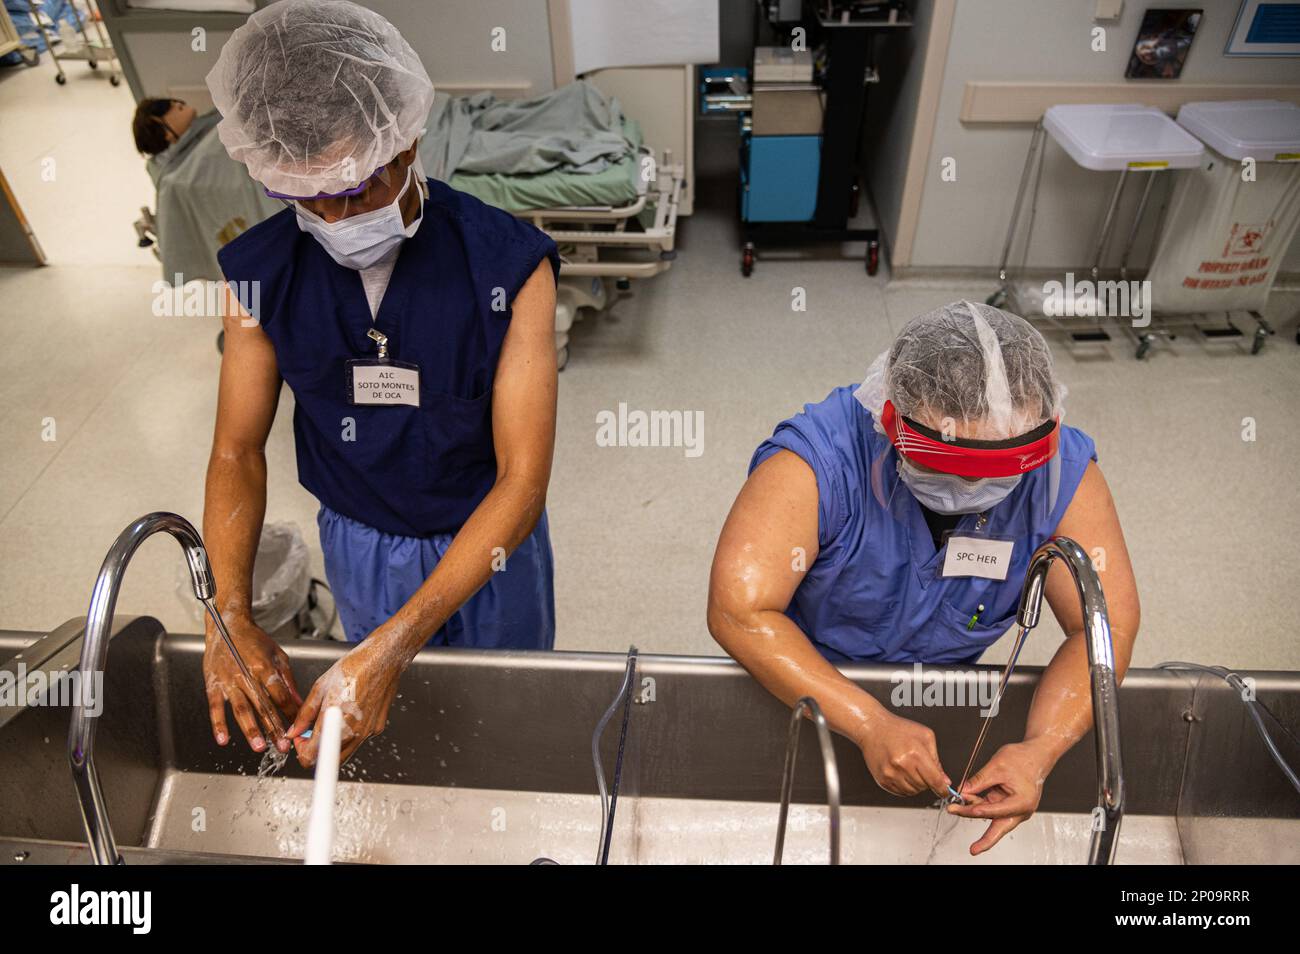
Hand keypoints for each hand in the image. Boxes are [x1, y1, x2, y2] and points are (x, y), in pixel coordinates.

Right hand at [204, 612, 301, 752]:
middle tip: (283, 746)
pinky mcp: (213, 685)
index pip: (281, 696)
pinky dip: (219, 724)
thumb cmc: (254, 641)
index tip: (298, 729)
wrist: (226, 625)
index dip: (290, 714)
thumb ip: (288, 681)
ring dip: (250, 729)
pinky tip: (224, 740)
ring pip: (241, 709)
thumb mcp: (277, 656)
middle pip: (263, 706)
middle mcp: (247, 675)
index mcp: (265, 667)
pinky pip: (216, 707)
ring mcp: (229, 681)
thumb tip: (299, 702)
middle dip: (274, 728)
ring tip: (259, 747)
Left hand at [287, 634, 402, 768]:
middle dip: (317, 750)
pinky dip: (349, 735)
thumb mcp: (320, 688)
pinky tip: (349, 714)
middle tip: (313, 732)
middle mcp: (352, 731)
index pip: (311, 756)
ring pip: (345, 753)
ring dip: (333, 743)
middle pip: (328, 760)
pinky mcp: (377, 729)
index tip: (301, 738)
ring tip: (331, 719)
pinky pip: (358, 741)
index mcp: (333, 720)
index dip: (301, 750)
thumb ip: (305, 714)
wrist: (383, 660)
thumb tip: (294, 731)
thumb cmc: (354, 668)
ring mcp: (367, 732)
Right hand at [858, 710, 948, 796]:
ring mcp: (891, 774)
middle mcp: (902, 765)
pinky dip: (905, 786)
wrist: (873, 728)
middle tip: (921, 769)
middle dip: (927, 781)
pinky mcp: (882, 780)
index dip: (942, 789)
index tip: (944, 791)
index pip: (935, 780)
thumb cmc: (898, 729)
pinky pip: (900, 792)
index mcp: (915, 754)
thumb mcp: (925, 736)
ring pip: (913, 792)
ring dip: (916, 785)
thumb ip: (936, 759)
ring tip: (910, 769)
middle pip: (924, 787)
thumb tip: (944, 779)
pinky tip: (902, 773)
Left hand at [946, 739, 1054, 854]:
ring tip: (956, 807)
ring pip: (992, 817)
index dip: (980, 811)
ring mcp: (1015, 808)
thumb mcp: (997, 766)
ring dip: (974, 812)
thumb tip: (964, 791)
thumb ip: (979, 781)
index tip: (965, 810)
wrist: (1035, 755)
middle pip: (1001, 828)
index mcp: (1023, 801)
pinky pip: (991, 808)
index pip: (999, 811)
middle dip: (986, 840)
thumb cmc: (1023, 759)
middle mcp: (1021, 809)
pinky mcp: (1008, 804)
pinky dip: (979, 805)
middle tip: (973, 849)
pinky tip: (966, 801)